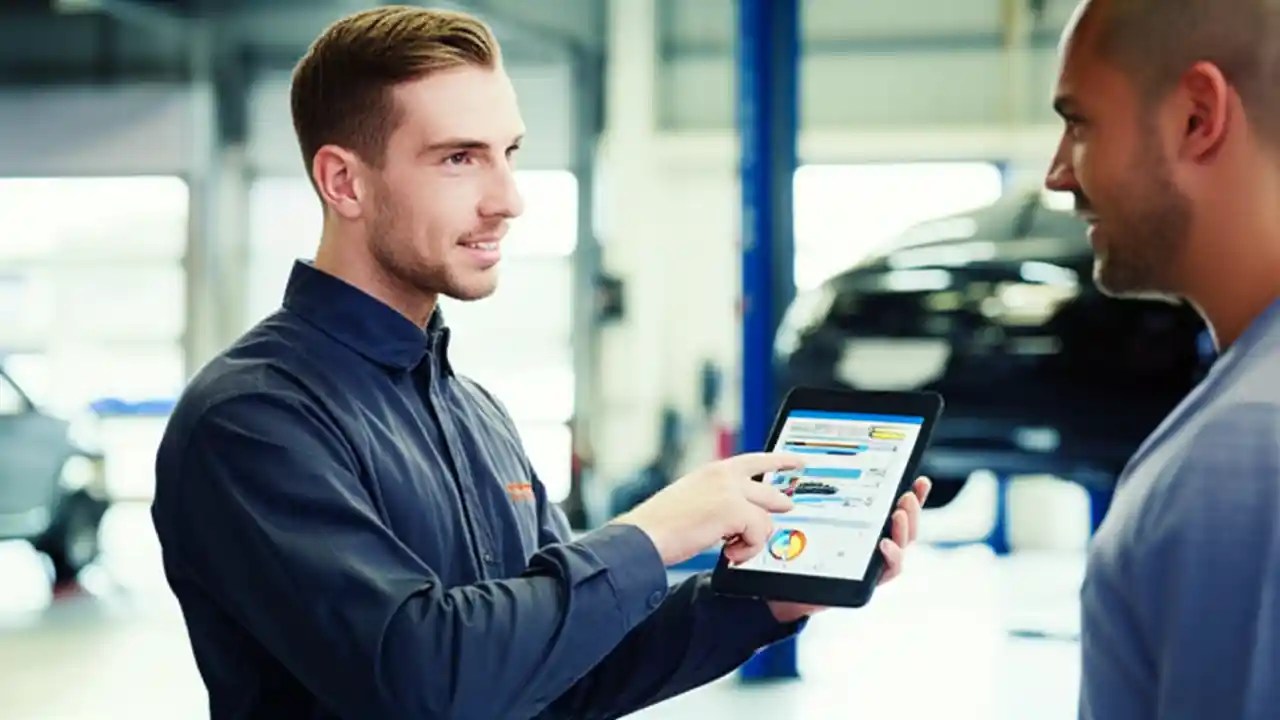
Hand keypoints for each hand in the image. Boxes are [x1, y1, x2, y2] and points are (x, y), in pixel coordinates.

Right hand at [611, 452, 804, 565]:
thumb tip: (742, 515)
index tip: (798, 463)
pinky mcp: (734, 510)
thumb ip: (718, 499)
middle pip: (770, 491)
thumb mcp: (692, 500)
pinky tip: (728, 553)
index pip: (755, 460)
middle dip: (781, 504)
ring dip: (752, 540)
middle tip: (789, 507)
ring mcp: (730, 491)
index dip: (780, 461)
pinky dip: (747, 550)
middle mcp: (723, 476)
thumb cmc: (661, 525)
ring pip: (766, 518)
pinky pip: (759, 533)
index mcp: (713, 472)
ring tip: (732, 549)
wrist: (644, 537)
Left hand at [768, 476, 931, 623]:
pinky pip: (889, 569)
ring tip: (899, 514)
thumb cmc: (807, 552)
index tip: (921, 480)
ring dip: (904, 529)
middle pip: (906, 526)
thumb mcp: (818, 521)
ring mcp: (876, 563)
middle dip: (912, 510)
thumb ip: (827, 502)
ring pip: (902, 546)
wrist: (792, 589)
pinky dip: (892, 556)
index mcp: (873, 527)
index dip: (915, 496)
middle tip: (907, 496)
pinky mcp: (869, 580)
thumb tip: (823, 465)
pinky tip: (885, 544)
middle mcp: (879, 545)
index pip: (899, 508)